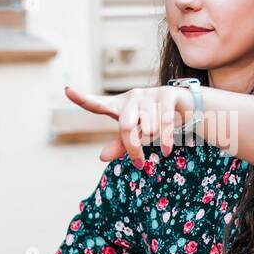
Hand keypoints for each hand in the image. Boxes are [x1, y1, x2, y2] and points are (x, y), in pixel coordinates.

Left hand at [63, 85, 193, 165]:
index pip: (97, 103)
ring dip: (155, 141)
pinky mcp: (167, 94)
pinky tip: (167, 150)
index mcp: (120, 106)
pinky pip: (164, 123)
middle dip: (133, 149)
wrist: (186, 108)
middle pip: (126, 127)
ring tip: (161, 139)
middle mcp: (132, 96)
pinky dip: (166, 141)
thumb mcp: (138, 135)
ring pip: (148, 128)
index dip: (81, 98)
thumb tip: (102, 157)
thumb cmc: (155, 122)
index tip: (67, 90)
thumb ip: (121, 145)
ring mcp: (150, 94)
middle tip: (139, 163)